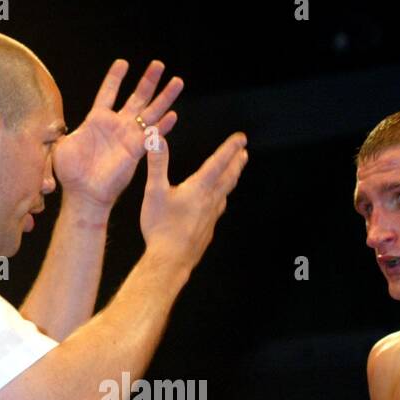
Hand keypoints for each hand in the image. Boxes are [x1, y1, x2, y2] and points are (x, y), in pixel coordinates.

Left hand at [52, 59, 182, 210]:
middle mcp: (116, 126)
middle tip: (159, 64)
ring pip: (150, 112)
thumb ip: (60, 129)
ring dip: (164, 97)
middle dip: (148, 81)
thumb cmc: (71, 172)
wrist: (83, 194)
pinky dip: (163, 126)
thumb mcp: (60, 144)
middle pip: (137, 97)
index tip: (123, 63)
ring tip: (177, 81)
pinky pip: (152, 136)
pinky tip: (173, 115)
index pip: (108, 92)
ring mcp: (128, 137)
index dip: (115, 78)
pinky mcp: (135, 151)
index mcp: (97, 120)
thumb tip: (50, 121)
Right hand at [140, 129, 247, 269]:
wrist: (170, 261)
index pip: (218, 162)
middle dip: (236, 162)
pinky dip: (222, 198)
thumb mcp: (154, 192)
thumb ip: (157, 164)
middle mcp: (210, 200)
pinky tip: (219, 201)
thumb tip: (157, 138)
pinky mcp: (208, 229)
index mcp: (199, 188)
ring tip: (237, 171)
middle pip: (228, 177)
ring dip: (232, 178)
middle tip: (244, 152)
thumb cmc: (161, 227)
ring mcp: (211, 216)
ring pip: (226, 192)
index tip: (241, 138)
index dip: (229, 148)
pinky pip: (219, 208)